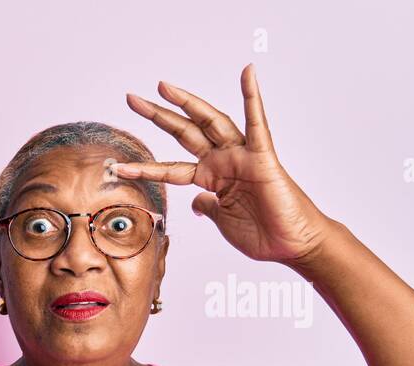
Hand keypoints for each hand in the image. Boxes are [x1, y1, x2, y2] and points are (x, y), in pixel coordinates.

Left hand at [114, 64, 334, 266]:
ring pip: (211, 122)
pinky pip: (257, 124)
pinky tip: (247, 73)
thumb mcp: (223, 221)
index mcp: (211, 178)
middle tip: (132, 99)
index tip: (121, 163)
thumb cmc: (262, 234)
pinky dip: (253, 98)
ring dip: (187, 103)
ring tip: (163, 87)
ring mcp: (241, 157)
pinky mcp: (262, 157)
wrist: (292, 245)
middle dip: (158, 116)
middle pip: (185, 132)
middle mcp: (224, 162)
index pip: (171, 167)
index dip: (146, 165)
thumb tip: (197, 203)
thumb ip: (209, 207)